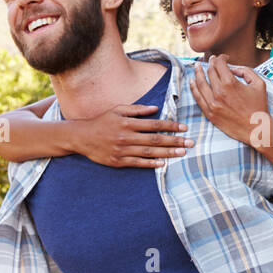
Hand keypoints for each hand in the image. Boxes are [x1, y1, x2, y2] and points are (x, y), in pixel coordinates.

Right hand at [70, 104, 191, 167]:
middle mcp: (126, 136)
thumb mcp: (118, 110)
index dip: (170, 126)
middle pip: (155, 140)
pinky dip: (151, 164)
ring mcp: (122, 150)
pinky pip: (138, 163)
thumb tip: (156, 108)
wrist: (81, 137)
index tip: (184, 128)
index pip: (154, 124)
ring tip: (182, 153)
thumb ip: (137, 109)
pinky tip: (163, 164)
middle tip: (190, 143)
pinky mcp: (118, 161)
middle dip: (175, 141)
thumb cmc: (102, 121)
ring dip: (168, 153)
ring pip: (149, 152)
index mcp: (128, 122)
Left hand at [189, 54, 271, 146]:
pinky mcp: (210, 113)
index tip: (224, 58)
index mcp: (231, 83)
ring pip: (200, 82)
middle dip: (210, 63)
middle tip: (211, 60)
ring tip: (197, 66)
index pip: (220, 64)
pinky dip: (193, 88)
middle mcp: (219, 92)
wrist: (256, 129)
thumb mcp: (259, 84)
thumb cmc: (259, 107)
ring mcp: (212, 103)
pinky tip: (192, 81)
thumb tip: (234, 69)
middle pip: (209, 71)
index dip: (221, 58)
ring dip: (198, 72)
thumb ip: (247, 71)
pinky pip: (197, 97)